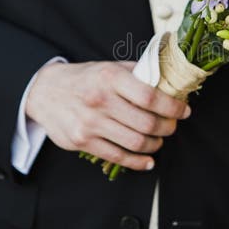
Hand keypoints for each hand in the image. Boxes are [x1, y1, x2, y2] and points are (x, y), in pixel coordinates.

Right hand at [26, 60, 189, 171]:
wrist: (44, 91)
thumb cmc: (83, 79)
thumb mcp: (109, 67)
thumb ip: (138, 74)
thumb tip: (169, 82)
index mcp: (110, 78)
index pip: (150, 97)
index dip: (172, 107)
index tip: (184, 111)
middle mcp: (100, 101)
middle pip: (146, 123)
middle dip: (167, 128)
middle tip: (172, 126)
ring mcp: (90, 123)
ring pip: (135, 143)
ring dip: (154, 145)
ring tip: (158, 140)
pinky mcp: (82, 141)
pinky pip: (118, 157)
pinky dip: (138, 162)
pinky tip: (147, 160)